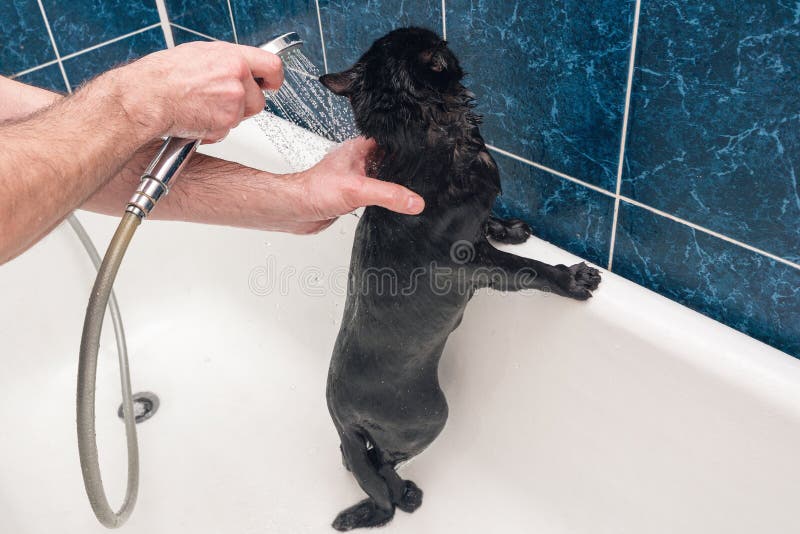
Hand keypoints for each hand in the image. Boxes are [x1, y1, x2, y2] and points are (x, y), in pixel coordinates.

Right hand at [108, 41, 282, 141]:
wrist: (148, 96)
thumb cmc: (165, 75)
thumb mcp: (201, 54)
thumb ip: (227, 62)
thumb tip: (240, 68)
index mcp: (233, 58)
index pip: (272, 67)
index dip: (274, 79)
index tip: (271, 84)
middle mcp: (237, 79)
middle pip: (258, 100)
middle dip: (244, 104)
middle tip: (220, 100)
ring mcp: (233, 103)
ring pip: (243, 116)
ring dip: (228, 115)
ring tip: (203, 106)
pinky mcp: (225, 123)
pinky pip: (227, 130)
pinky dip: (215, 128)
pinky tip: (198, 117)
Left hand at [279, 137, 424, 233]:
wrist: (296, 210)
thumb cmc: (314, 190)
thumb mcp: (358, 190)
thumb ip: (389, 195)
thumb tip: (414, 201)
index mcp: (361, 148)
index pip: (393, 142)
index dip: (411, 147)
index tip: (429, 154)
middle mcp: (360, 161)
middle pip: (392, 161)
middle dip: (406, 169)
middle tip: (425, 175)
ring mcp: (358, 177)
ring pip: (385, 178)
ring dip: (396, 185)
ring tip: (414, 190)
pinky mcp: (355, 195)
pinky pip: (377, 194)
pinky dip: (387, 199)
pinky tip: (394, 205)